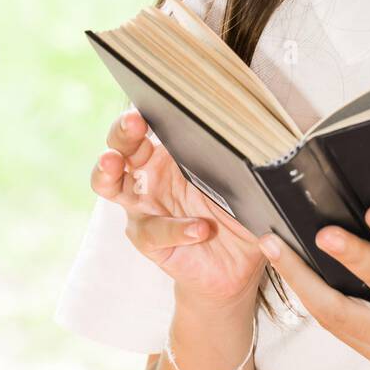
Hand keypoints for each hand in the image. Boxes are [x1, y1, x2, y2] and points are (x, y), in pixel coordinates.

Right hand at [90, 108, 266, 306]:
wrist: (234, 267)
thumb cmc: (235, 216)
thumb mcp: (244, 185)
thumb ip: (243, 163)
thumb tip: (262, 137)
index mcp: (169, 155)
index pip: (149, 129)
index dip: (141, 114)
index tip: (147, 102)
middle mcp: (149, 177)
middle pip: (120, 147)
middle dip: (121, 133)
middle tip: (133, 123)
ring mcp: (143, 207)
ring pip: (110, 185)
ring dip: (107, 172)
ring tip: (114, 163)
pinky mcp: (148, 240)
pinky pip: (153, 231)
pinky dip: (177, 228)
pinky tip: (200, 228)